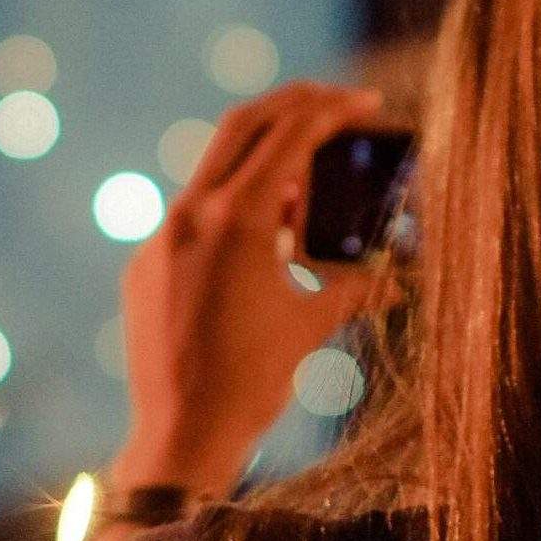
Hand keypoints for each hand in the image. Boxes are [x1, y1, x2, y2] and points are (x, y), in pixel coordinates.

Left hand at [112, 81, 389, 496]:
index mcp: (234, 220)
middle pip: (242, 127)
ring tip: (311, 188)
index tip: (365, 102)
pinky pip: (193, 217)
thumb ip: (353, 287)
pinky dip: (233, 209)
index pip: (286, 136)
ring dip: (264, 165)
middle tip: (336, 104)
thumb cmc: (251, 384)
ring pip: (215, 172)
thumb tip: (395, 280)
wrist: (179, 437)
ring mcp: (160, 238)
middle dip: (292, 107)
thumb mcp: (309, 325)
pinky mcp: (145, 264)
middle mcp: (189, 216)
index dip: (330, 110)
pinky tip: (266, 239)